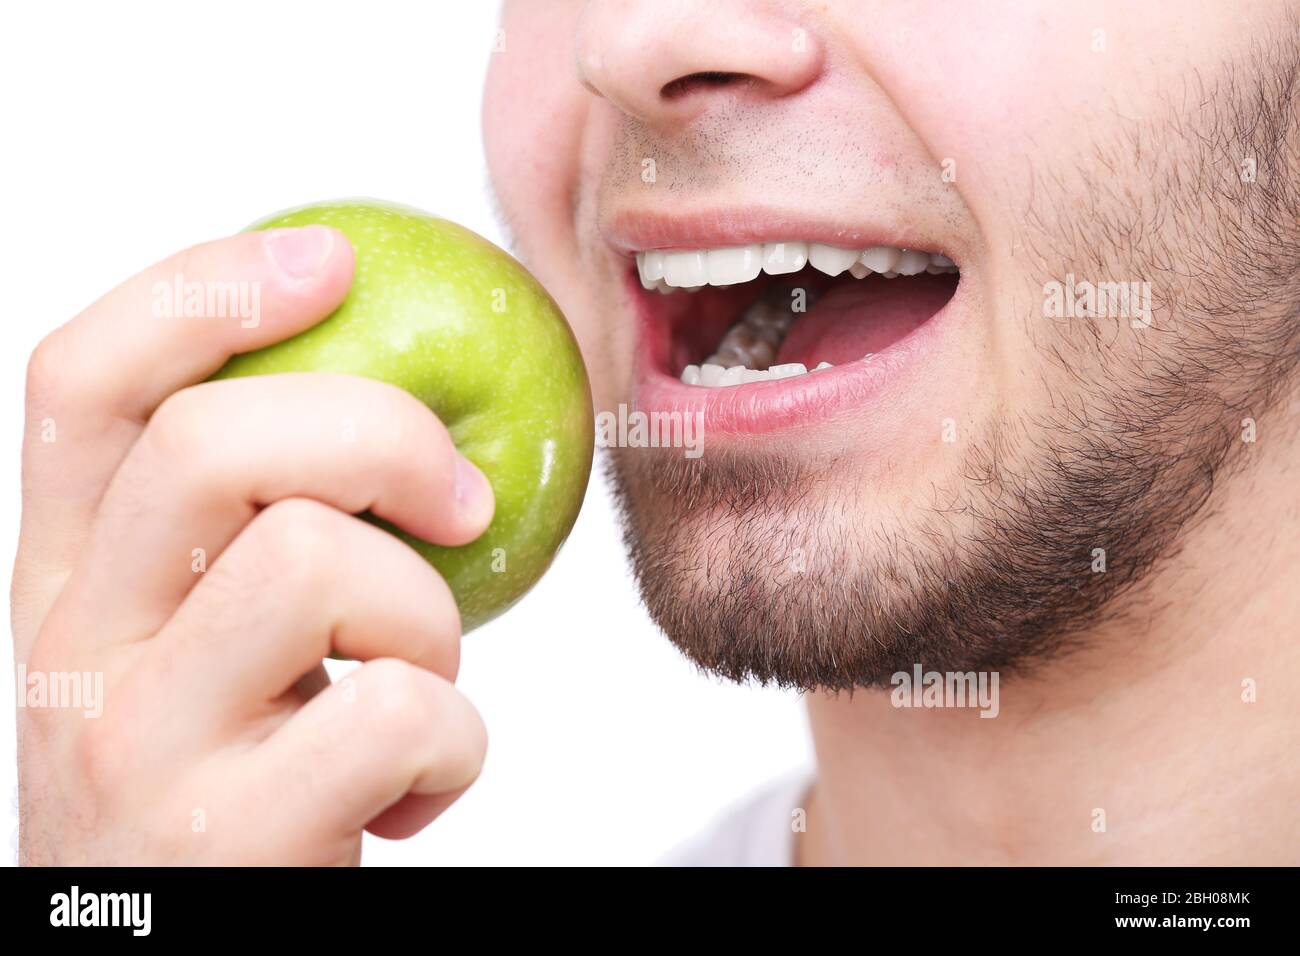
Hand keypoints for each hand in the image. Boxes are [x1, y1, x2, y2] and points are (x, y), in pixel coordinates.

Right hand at [12, 225, 493, 863]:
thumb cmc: (246, 788)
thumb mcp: (217, 652)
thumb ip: (258, 540)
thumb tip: (408, 408)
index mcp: (68, 585)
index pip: (82, 384)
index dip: (203, 292)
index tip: (331, 257)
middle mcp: (72, 653)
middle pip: (207, 442)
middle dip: (380, 434)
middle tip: (462, 498)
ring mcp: (134, 748)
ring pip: (314, 562)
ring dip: (429, 615)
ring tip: (422, 682)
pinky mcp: (225, 839)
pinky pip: (397, 712)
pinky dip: (459, 744)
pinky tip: (420, 791)